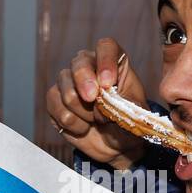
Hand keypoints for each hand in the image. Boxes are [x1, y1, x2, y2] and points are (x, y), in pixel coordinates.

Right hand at [46, 37, 148, 170]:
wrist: (116, 145)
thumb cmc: (128, 123)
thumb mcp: (136, 115)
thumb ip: (125, 106)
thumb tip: (102, 105)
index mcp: (113, 62)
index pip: (106, 47)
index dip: (105, 61)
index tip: (108, 82)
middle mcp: (89, 66)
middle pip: (79, 63)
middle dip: (85, 83)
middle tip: (92, 100)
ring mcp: (69, 82)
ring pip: (66, 89)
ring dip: (83, 112)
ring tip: (96, 121)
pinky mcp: (55, 99)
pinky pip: (55, 106)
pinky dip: (72, 123)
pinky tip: (83, 127)